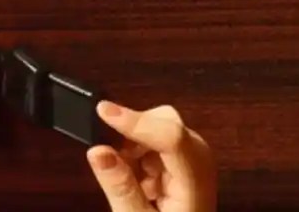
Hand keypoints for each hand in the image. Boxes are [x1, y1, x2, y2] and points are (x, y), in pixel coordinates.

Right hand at [87, 102, 216, 211]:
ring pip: (161, 129)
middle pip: (170, 124)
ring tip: (125, 177)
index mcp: (195, 185)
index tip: (102, 111)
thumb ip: (119, 187)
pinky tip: (134, 180)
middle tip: (111, 154)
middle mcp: (200, 167)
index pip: (172, 138)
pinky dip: (138, 153)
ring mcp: (194, 165)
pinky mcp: (185, 167)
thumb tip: (97, 150)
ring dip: (134, 144)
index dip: (136, 121)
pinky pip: (158, 143)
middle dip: (134, 131)